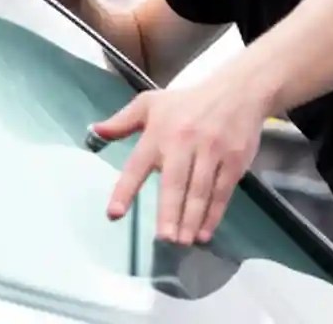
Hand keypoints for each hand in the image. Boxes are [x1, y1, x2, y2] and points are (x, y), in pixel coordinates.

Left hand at [92, 74, 273, 244]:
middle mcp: (183, 143)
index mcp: (158, 133)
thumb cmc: (187, 102)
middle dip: (170, 211)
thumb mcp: (150, 103)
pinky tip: (204, 231)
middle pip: (175, 183)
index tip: (114, 213)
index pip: (137, 165)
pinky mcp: (234, 160)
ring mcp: (211, 152)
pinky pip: (222, 192)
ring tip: (182, 241)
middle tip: (164, 238)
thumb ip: (122, 122)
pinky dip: (213, 214)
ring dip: (191, 218)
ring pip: (199, 191)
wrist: (237, 91)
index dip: (125, 190)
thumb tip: (94, 131)